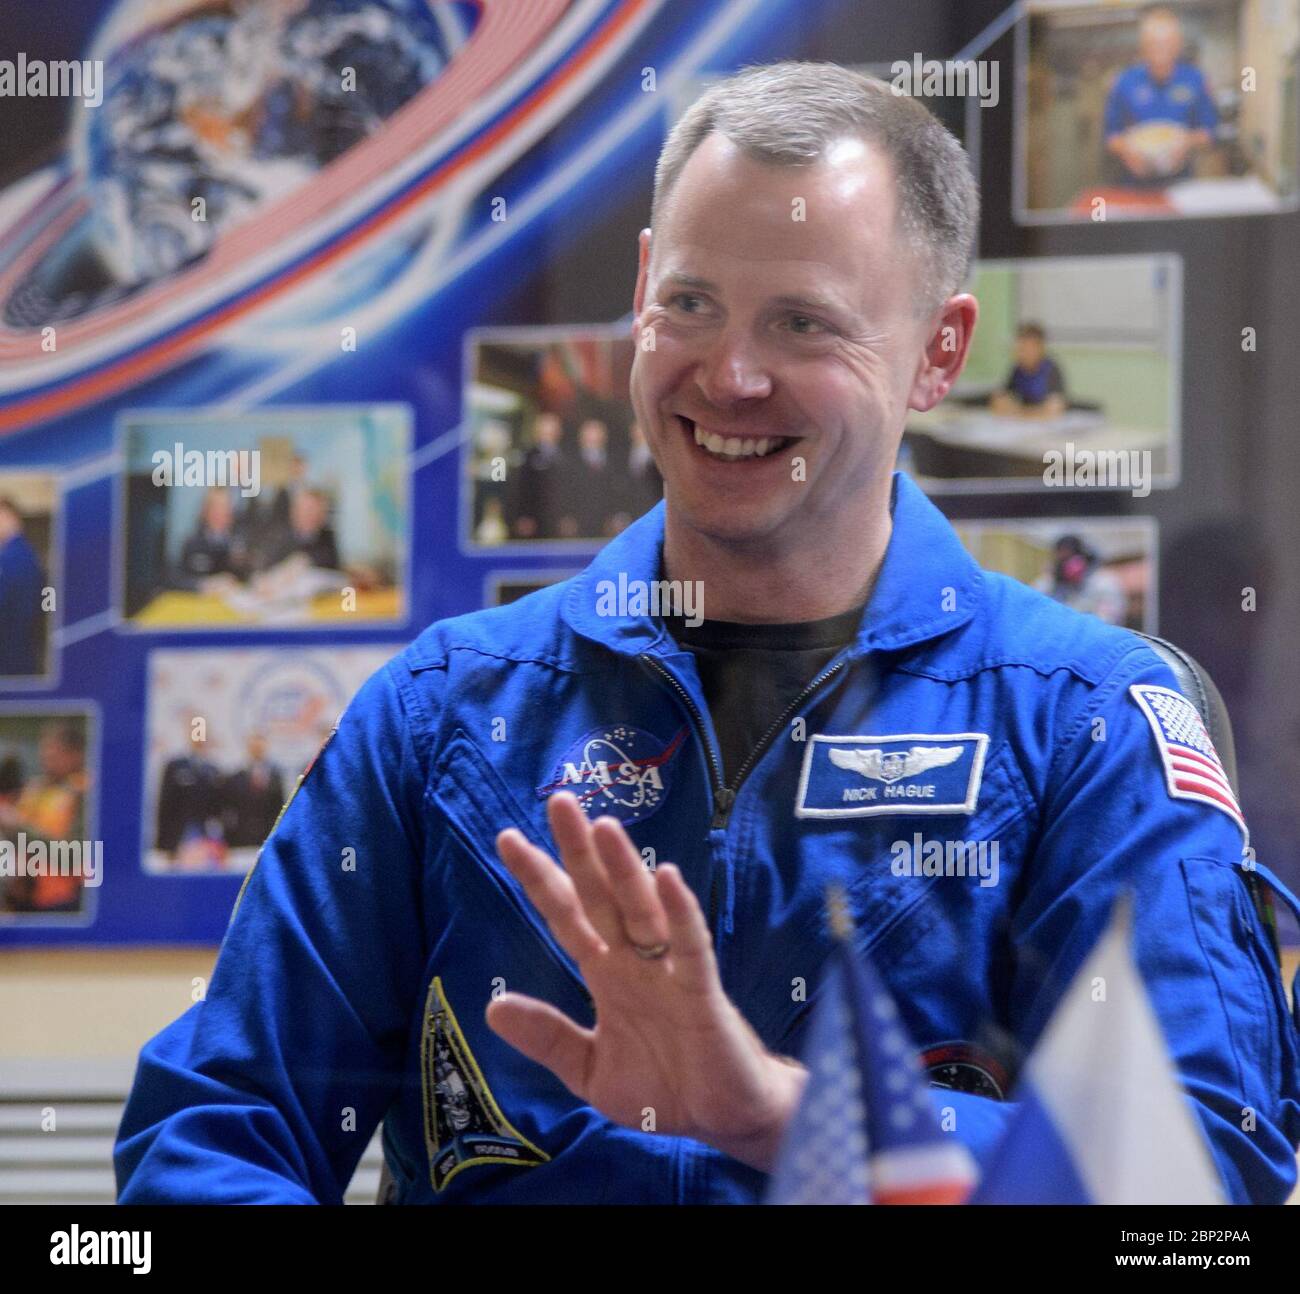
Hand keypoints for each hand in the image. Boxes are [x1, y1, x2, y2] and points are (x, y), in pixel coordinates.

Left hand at [487, 791, 805, 1170]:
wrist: (720, 1120)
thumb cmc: (663, 1089)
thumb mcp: (589, 1070)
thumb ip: (548, 1037)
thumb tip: (491, 1006)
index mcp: (606, 973)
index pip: (566, 915)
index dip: (538, 878)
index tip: (507, 838)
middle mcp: (635, 960)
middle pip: (601, 896)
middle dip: (578, 851)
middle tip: (558, 801)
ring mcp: (669, 970)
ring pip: (642, 909)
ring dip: (624, 868)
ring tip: (604, 827)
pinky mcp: (702, 990)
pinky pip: (691, 945)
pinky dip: (680, 912)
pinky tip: (666, 878)